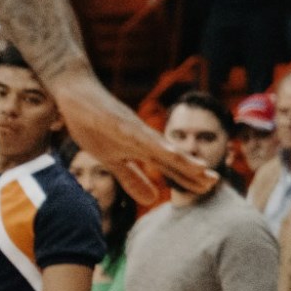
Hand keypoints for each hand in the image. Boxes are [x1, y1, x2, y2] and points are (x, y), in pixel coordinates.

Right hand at [52, 74, 213, 205]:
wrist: (74, 90)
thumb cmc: (93, 124)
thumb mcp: (111, 159)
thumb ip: (132, 178)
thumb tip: (152, 200)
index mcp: (142, 147)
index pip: (169, 165)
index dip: (187, 177)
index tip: (209, 188)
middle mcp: (143, 137)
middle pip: (171, 156)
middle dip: (192, 169)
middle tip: (216, 182)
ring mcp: (132, 128)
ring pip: (160, 146)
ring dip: (179, 157)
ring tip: (200, 168)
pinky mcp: (118, 121)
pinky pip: (138, 135)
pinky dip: (153, 144)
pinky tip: (168, 151)